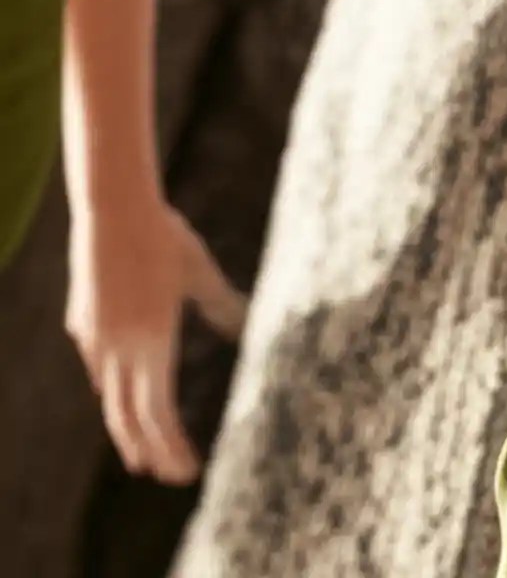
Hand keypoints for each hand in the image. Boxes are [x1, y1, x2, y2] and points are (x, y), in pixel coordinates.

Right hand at [65, 202, 245, 484]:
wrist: (112, 208)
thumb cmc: (164, 237)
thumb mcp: (199, 273)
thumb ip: (222, 304)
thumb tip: (245, 327)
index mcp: (151, 341)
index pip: (158, 411)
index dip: (170, 445)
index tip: (186, 469)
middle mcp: (118, 348)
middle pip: (128, 416)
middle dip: (150, 450)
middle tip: (169, 476)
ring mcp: (95, 337)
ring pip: (111, 396)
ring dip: (128, 427)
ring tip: (142, 454)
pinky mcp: (83, 323)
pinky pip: (101, 369)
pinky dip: (115, 392)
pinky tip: (120, 399)